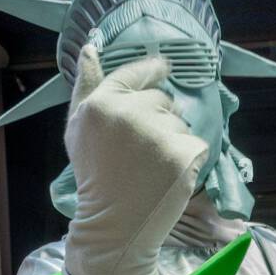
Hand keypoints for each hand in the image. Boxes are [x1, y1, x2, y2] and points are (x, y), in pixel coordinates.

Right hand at [62, 46, 209, 274]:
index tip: (163, 69)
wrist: (114, 226)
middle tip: (141, 152)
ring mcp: (158, 134)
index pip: (137, 73)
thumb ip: (86, 86)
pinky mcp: (183, 154)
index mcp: (102, 104)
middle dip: (158, 119)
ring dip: (173, 141)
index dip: (153, 71)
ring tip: (152, 168)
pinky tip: (168, 177)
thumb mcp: (78, 129)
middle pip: (162, 100)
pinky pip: (197, 143)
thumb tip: (90, 47)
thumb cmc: (94, 178)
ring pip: (180, 123)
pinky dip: (189, 160)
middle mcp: (130, 113)